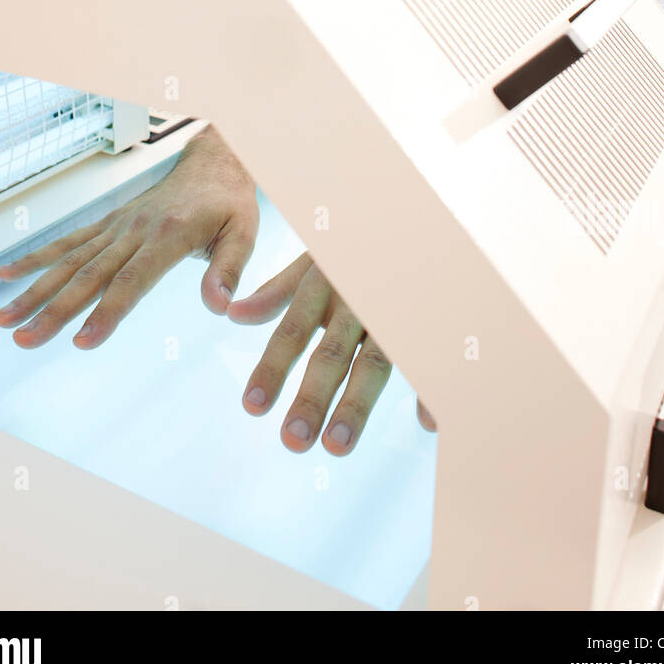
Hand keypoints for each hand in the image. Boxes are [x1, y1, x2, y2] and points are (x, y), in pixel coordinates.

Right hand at [0, 125, 258, 347]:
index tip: (82, 341)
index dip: (106, 311)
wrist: (213, 160)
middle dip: (54, 310)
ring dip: (34, 290)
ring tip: (4, 319)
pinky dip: (36, 258)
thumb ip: (229, 269)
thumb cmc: (229, 201)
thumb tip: (218, 308)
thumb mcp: (244, 231)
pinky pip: (68, 242)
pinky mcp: (108, 224)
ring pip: (69, 261)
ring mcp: (116, 226)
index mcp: (168, 236)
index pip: (132, 280)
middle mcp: (134, 231)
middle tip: (24, 339)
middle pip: (88, 275)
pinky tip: (8, 274)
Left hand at [228, 257, 435, 453]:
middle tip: (291, 441)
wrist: (414, 217)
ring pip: (375, 362)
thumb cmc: (356, 245)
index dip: (272, 367)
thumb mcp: (314, 258)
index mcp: (325, 283)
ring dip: (356, 405)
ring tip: (337, 446)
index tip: (251, 406)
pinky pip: (430, 355)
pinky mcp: (428, 317)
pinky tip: (427, 424)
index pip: (293, 330)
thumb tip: (233, 314)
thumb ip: (277, 290)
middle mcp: (357, 299)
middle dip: (312, 397)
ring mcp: (394, 310)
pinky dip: (430, 389)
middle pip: (332, 354)